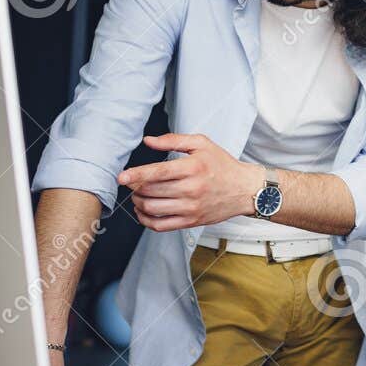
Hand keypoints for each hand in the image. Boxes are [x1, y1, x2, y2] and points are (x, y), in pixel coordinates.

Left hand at [118, 134, 258, 231]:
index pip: (158, 172)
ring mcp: (191, 208)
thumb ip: (173, 140)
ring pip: (153, 209)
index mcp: (192, 168)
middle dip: (135, 187)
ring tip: (138, 196)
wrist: (245, 189)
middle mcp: (191, 189)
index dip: (136, 174)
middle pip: (151, 191)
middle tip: (131, 182)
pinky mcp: (191, 221)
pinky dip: (146, 220)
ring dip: (138, 203)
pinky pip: (161, 226)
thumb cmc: (223, 165)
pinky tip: (144, 212)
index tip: (121, 176)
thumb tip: (149, 141)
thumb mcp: (202, 144)